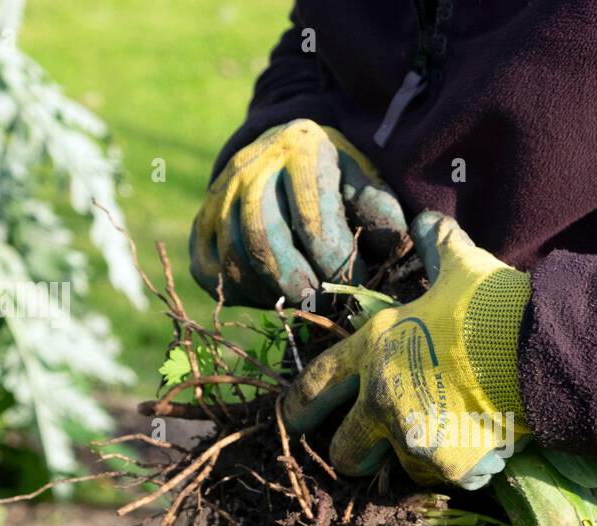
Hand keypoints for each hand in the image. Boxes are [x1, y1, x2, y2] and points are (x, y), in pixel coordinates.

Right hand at [189, 120, 406, 306]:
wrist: (282, 150)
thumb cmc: (333, 174)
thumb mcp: (362, 179)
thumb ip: (378, 209)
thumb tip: (394, 248)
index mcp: (300, 149)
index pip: (312, 220)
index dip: (338, 264)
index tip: (360, 285)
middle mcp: (250, 167)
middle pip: (264, 241)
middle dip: (300, 285)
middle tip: (326, 305)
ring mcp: (219, 194)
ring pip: (235, 259)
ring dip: (272, 293)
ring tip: (304, 302)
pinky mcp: (202, 222)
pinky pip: (210, 271)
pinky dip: (241, 293)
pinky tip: (272, 295)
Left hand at [282, 212, 530, 489]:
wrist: (540, 349)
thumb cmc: (496, 304)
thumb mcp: (463, 268)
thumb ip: (439, 247)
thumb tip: (428, 220)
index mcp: (374, 348)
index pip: (315, 385)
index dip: (298, 407)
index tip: (293, 420)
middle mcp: (381, 396)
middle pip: (344, 450)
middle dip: (356, 452)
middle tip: (376, 448)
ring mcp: (411, 436)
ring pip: (400, 469)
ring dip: (418, 459)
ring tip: (447, 439)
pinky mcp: (446, 465)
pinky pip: (445, 479)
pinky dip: (459, 469)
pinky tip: (480, 449)